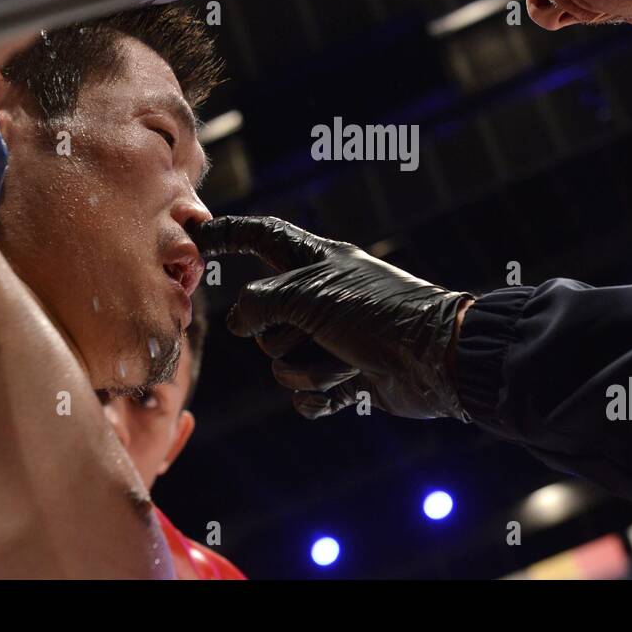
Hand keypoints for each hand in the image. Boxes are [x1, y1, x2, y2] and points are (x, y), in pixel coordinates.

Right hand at [191, 217, 473, 420]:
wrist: (434, 359)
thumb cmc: (376, 312)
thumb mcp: (309, 294)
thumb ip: (259, 302)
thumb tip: (241, 324)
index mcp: (314, 262)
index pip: (262, 238)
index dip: (228, 234)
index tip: (197, 237)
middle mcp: (319, 297)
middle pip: (262, 319)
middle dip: (283, 335)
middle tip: (320, 330)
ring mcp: (330, 338)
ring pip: (281, 362)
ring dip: (310, 368)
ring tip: (347, 359)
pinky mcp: (343, 377)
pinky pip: (303, 395)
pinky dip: (320, 396)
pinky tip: (347, 387)